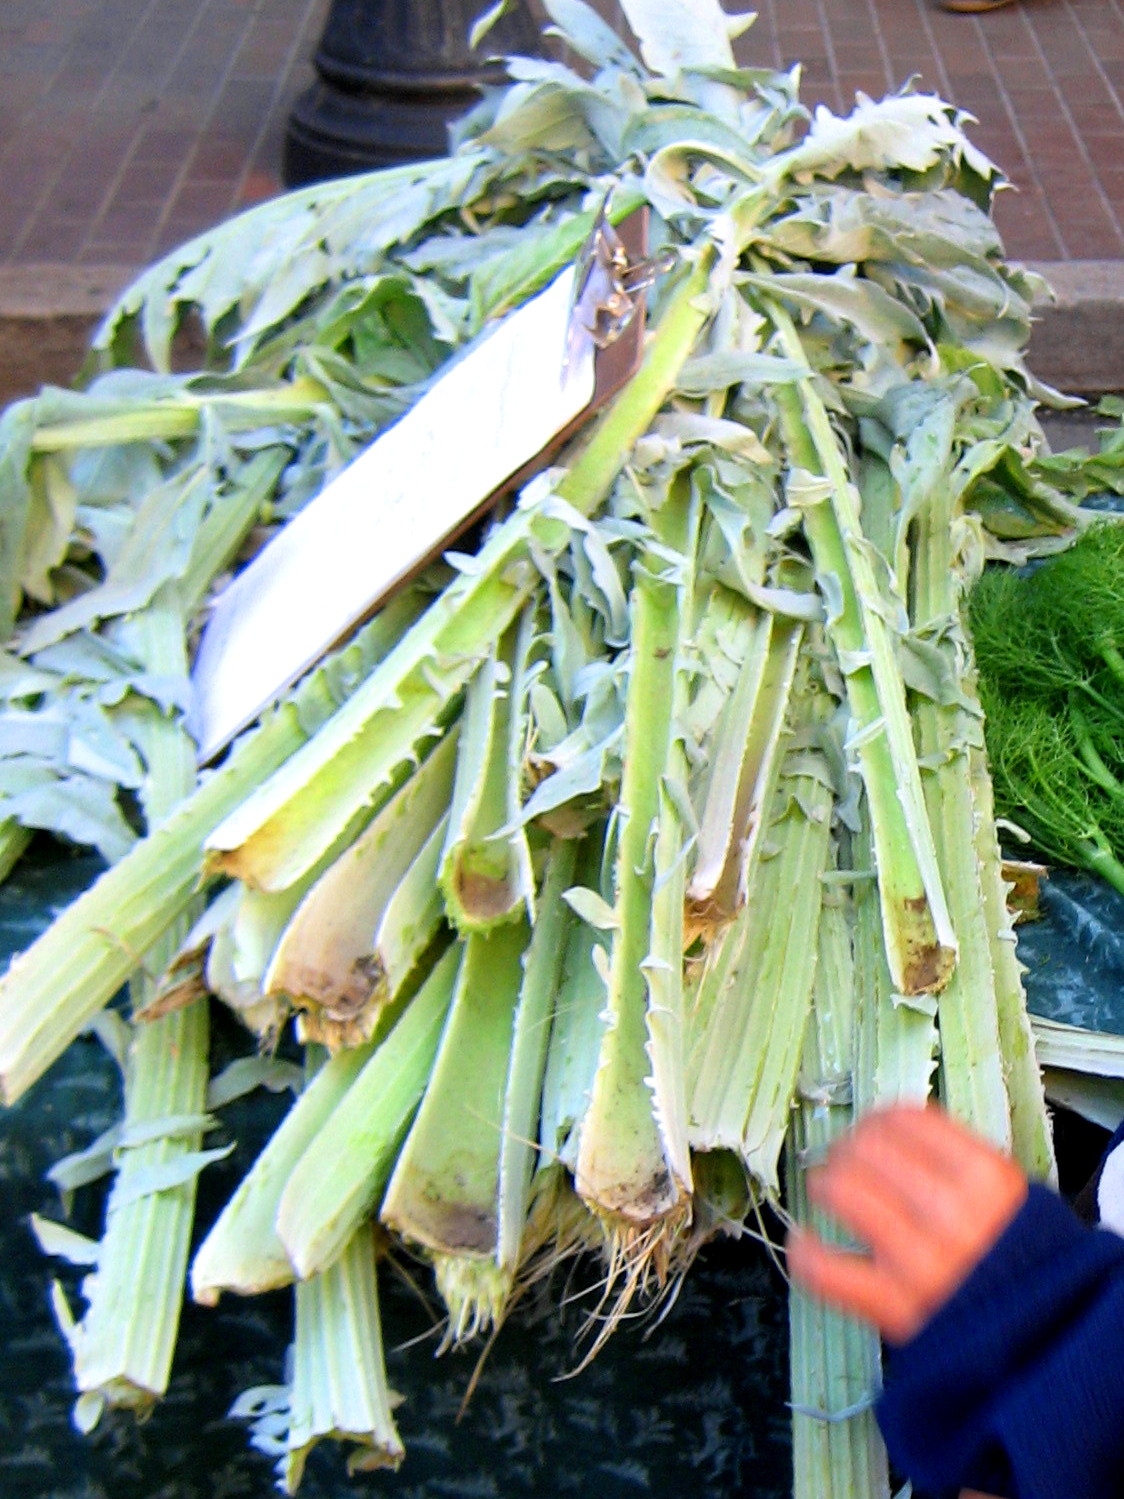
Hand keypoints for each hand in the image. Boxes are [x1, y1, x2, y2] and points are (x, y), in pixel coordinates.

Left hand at [786, 1104, 1027, 1344]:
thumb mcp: (1011, 1198)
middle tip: (843, 1162)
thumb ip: (959, 1162)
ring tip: (826, 1190)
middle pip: (867, 1149)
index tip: (869, 1131)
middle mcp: (953, 1212)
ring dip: (824, 1184)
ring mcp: (920, 1261)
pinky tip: (803, 1241)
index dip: (875, 1120)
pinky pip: (826, 1270)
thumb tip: (888, 1130)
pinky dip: (804, 1253)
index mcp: (986, 1177)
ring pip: (842, 1191)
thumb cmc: (1018, 1263)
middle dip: (846, 1149)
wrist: (1043, 1345)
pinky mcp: (894, 1307)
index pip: (906, 1120)